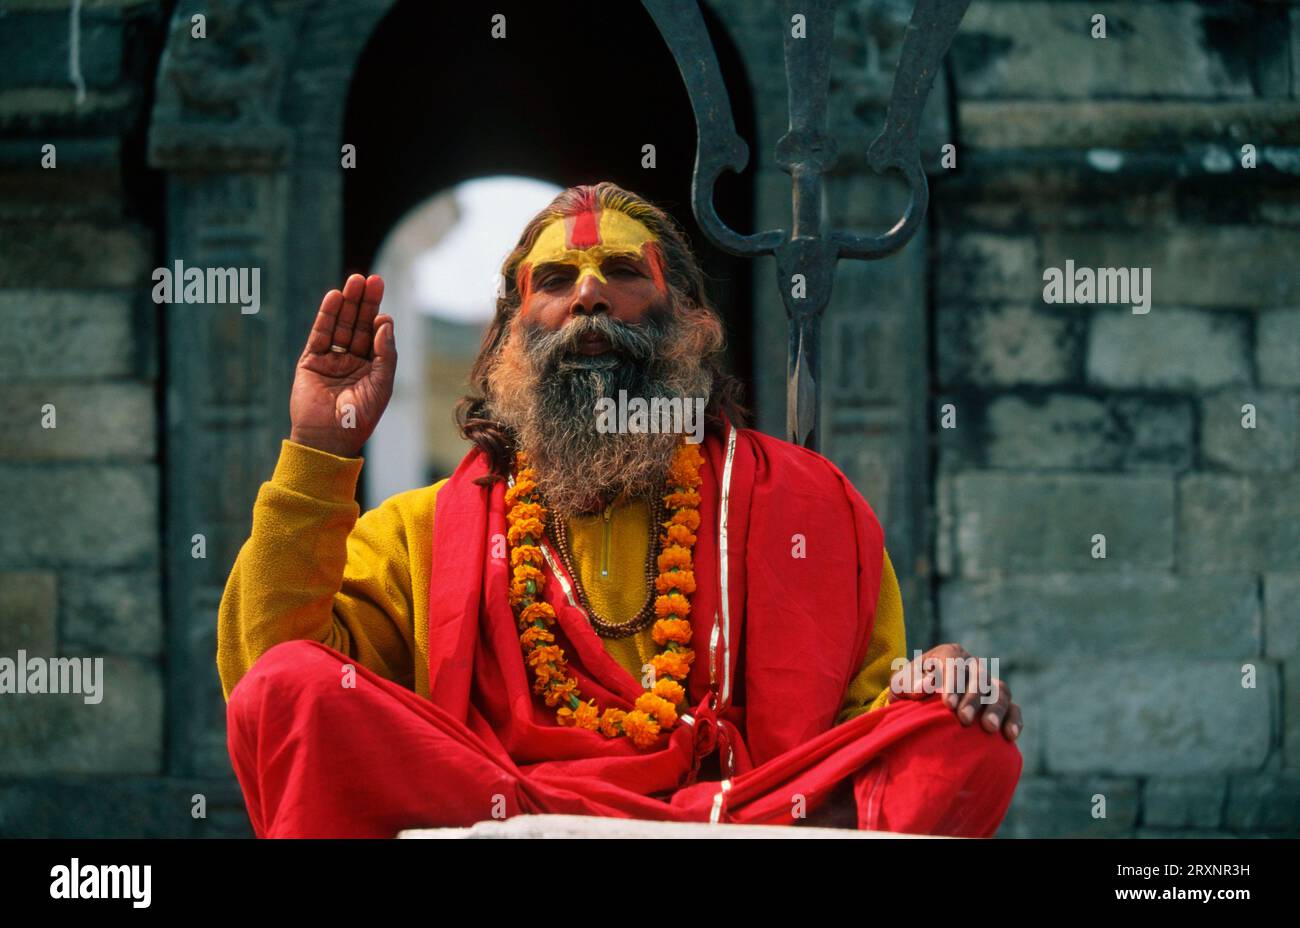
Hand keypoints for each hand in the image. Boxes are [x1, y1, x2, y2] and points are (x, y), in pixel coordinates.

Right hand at [289, 273, 395, 456]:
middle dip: (364, 302)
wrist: (328, 438)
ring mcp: (331, 360)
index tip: (383, 311)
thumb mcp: (382, 384)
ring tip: (355, 281)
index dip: (379, 319)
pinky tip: (334, 297)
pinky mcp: (311, 360)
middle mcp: (352, 361)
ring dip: (347, 303)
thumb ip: (385, 353)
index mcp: (372, 369)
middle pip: (358, 324)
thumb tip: (384, 322)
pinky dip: (327, 315)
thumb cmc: (360, 417)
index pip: (376, 336)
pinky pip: (320, 334)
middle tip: (371, 279)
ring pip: (340, 325)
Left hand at [887, 642, 1022, 741]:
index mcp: (948, 654)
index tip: (947, 705)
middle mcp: (972, 665)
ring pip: (1000, 690)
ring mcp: (989, 682)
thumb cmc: (909, 690)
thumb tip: (925, 686)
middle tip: (963, 719)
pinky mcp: (999, 701)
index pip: (953, 662)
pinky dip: (1014, 720)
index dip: (952, 682)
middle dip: (972, 698)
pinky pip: (1013, 708)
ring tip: (988, 728)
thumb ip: (907, 684)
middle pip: (979, 676)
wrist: (921, 702)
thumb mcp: (900, 685)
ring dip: (996, 708)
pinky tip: (1010, 736)